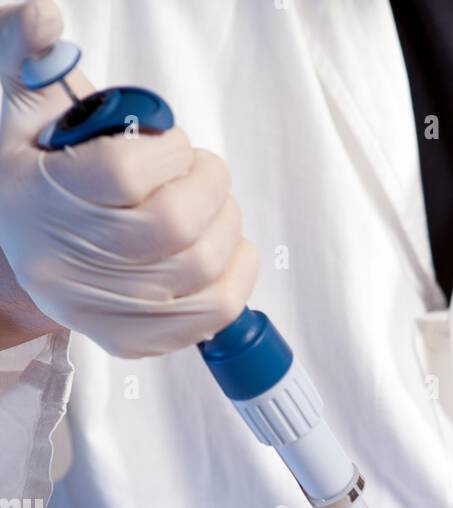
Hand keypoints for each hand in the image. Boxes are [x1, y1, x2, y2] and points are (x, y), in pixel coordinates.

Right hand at [0, 0, 257, 355]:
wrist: (28, 241)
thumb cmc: (40, 169)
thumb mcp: (23, 103)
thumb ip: (28, 50)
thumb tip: (44, 19)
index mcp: (32, 196)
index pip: (123, 174)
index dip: (169, 151)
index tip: (172, 143)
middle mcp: (60, 261)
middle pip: (170, 228)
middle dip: (210, 189)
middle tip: (208, 173)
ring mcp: (94, 308)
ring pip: (197, 271)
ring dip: (228, 229)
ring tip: (218, 208)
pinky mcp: (127, 339)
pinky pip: (205, 317)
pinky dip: (236, 281)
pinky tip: (232, 253)